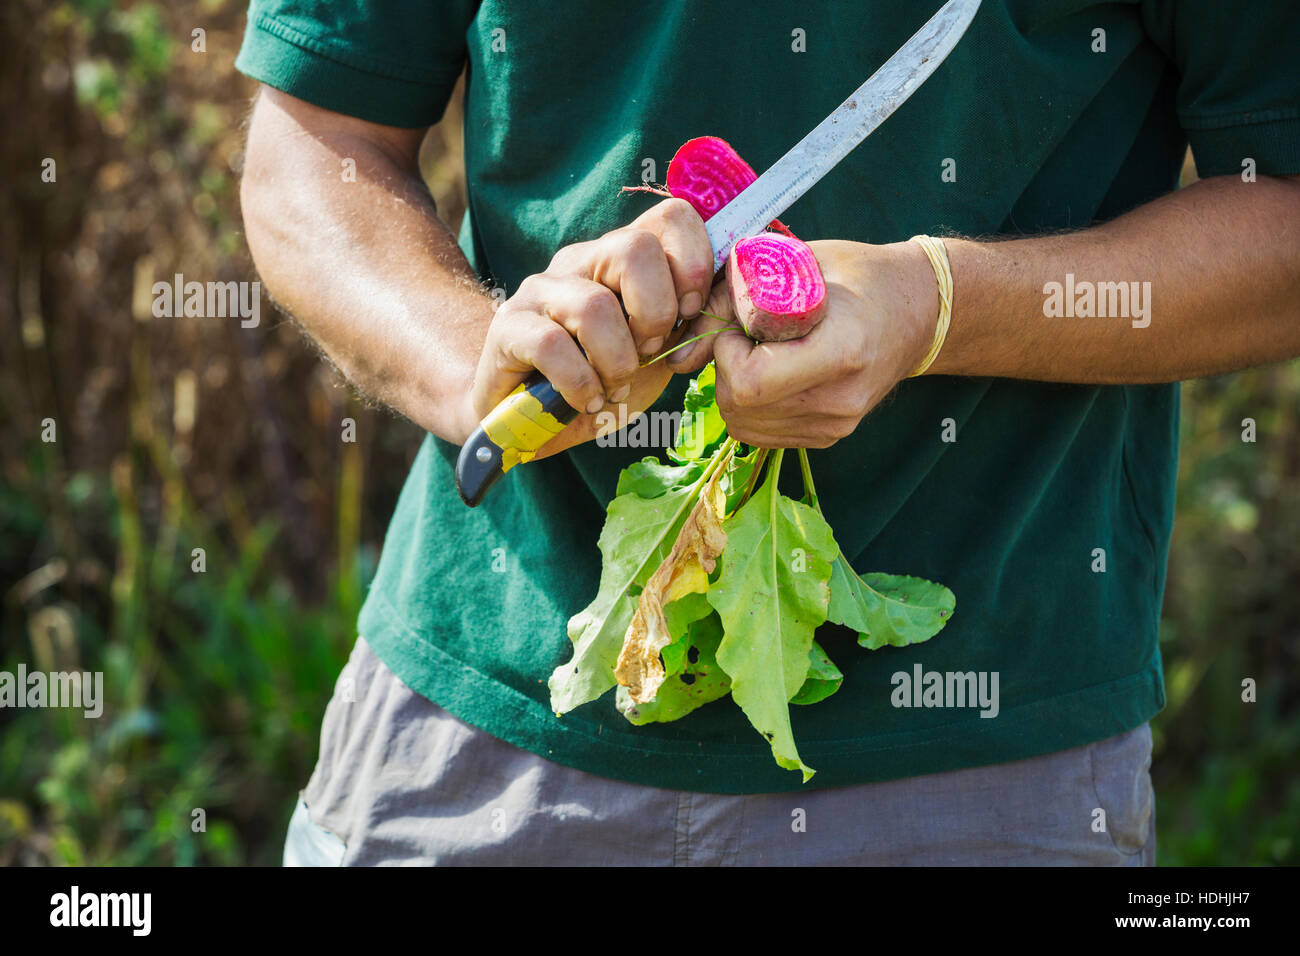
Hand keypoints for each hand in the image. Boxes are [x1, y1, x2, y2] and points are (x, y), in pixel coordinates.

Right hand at [465, 198, 713, 456]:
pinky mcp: (509, 328)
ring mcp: (541, 290)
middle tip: (650, 353)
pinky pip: (552, 346)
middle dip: (657, 313)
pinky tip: (586, 401)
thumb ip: (693, 325)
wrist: (530, 417)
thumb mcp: (661, 353)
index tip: (691, 315)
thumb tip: (723, 311)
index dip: (695, 263)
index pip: (672, 216)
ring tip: (613, 385)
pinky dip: (581, 384)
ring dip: (618, 361)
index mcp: (624, 257)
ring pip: (594, 306)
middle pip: (634, 248)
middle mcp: (581, 260)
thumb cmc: (603, 380)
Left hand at [668, 239, 938, 448]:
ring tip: (759, 350)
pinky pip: (761, 432)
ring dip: (733, 387)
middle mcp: (839, 400)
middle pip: (739, 407)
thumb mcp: (798, 264)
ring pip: (743, 425)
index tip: (738, 321)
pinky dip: (750, 404)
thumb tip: (686, 343)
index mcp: (841, 351)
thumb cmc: (858, 276)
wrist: (917, 312)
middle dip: (724, 368)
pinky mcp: (828, 437)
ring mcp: (835, 425)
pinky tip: (771, 371)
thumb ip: (737, 295)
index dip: (725, 351)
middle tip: (744, 334)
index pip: (749, 382)